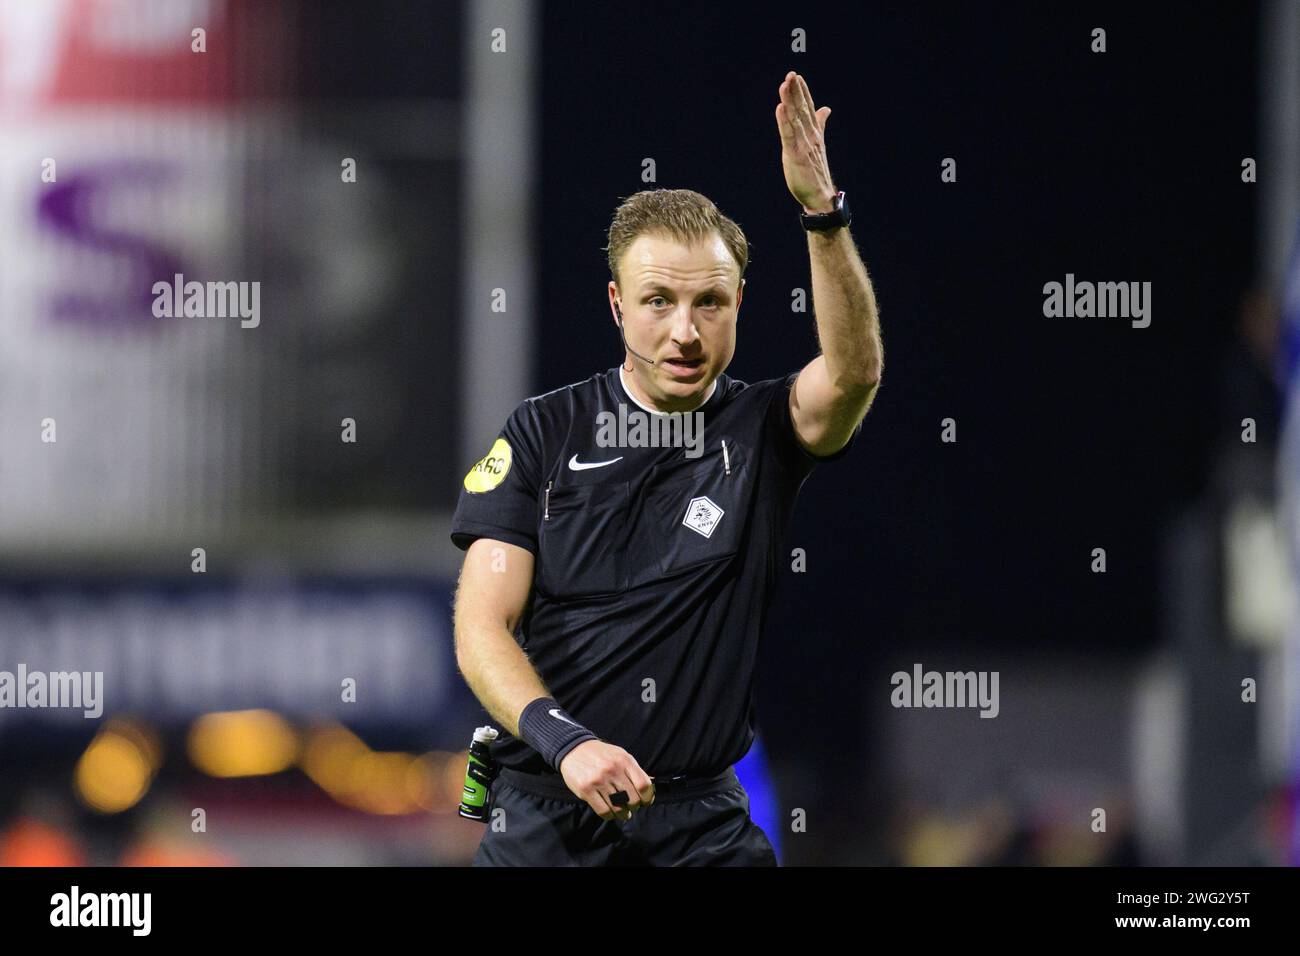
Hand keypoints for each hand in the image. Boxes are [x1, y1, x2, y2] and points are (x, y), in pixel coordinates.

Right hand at [558, 739, 655, 821]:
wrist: (573, 749)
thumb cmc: (601, 755)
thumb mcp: (620, 755)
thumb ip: (634, 771)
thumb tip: (651, 788)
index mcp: (624, 760)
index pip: (644, 785)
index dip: (648, 797)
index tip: (646, 802)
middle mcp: (612, 769)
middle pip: (632, 799)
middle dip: (634, 806)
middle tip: (631, 807)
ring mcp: (598, 780)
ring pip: (618, 807)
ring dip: (623, 814)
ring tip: (623, 813)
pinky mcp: (586, 789)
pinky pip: (603, 811)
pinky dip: (610, 815)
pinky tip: (611, 813)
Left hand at [775, 70, 836, 212]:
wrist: (820, 195)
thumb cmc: (816, 171)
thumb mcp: (818, 144)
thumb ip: (820, 124)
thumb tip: (826, 108)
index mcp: (815, 133)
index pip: (808, 108)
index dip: (803, 92)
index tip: (797, 77)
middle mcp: (810, 136)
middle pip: (802, 110)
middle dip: (796, 91)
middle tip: (791, 74)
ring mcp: (803, 145)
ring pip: (795, 119)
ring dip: (790, 101)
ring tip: (785, 85)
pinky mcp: (795, 155)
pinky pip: (788, 135)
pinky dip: (784, 121)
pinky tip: (781, 108)